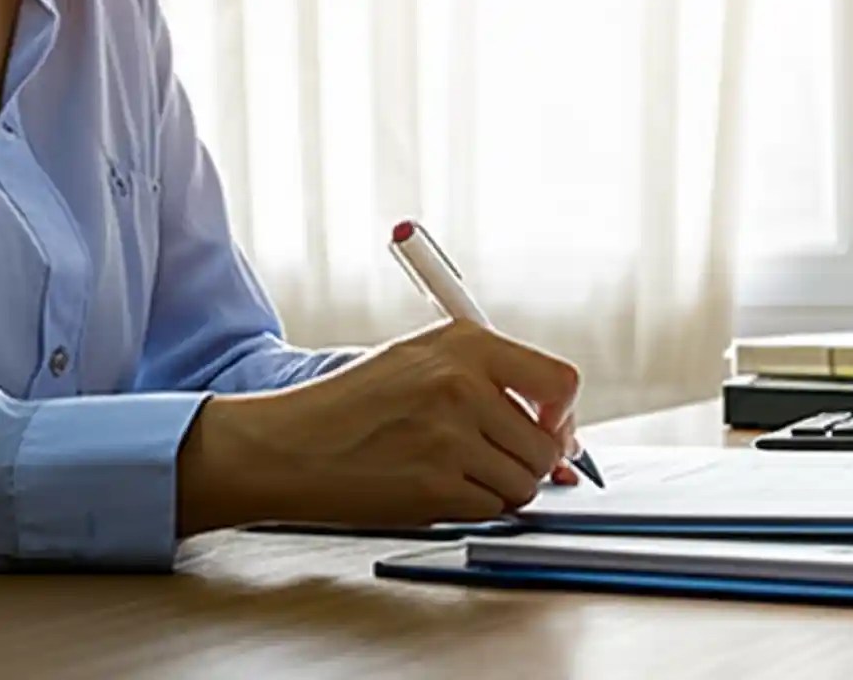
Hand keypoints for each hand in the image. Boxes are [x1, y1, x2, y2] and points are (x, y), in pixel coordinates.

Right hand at [176, 319, 580, 534]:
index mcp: (466, 343)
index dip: (562, 416)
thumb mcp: (421, 362)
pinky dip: (472, 507)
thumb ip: (494, 385)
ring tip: (454, 471)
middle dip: (529, 462)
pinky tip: (434, 488)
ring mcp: (450, 437)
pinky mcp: (435, 486)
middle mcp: (463, 385)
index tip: (547, 430)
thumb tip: (566, 443)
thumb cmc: (354, 405)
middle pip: (548, 444)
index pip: (562, 382)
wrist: (286, 446)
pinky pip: (492, 509)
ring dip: (501, 488)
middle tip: (490, 460)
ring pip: (525, 482)